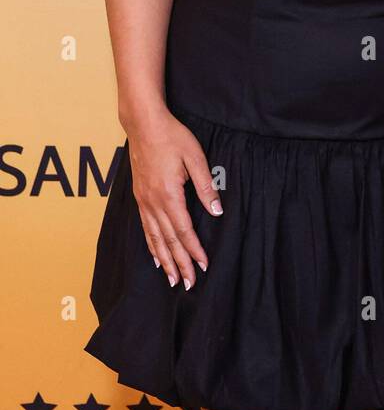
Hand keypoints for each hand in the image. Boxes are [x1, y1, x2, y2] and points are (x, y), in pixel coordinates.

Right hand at [123, 110, 220, 289]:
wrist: (144, 125)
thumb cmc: (173, 137)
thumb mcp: (196, 158)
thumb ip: (206, 187)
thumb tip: (217, 212)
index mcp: (169, 195)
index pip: (184, 231)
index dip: (195, 250)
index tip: (204, 267)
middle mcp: (153, 203)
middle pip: (169, 240)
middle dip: (179, 264)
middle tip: (187, 284)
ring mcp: (144, 201)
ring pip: (155, 238)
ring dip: (164, 260)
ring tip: (171, 279)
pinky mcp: (139, 197)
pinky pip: (145, 228)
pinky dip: (151, 246)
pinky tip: (155, 257)